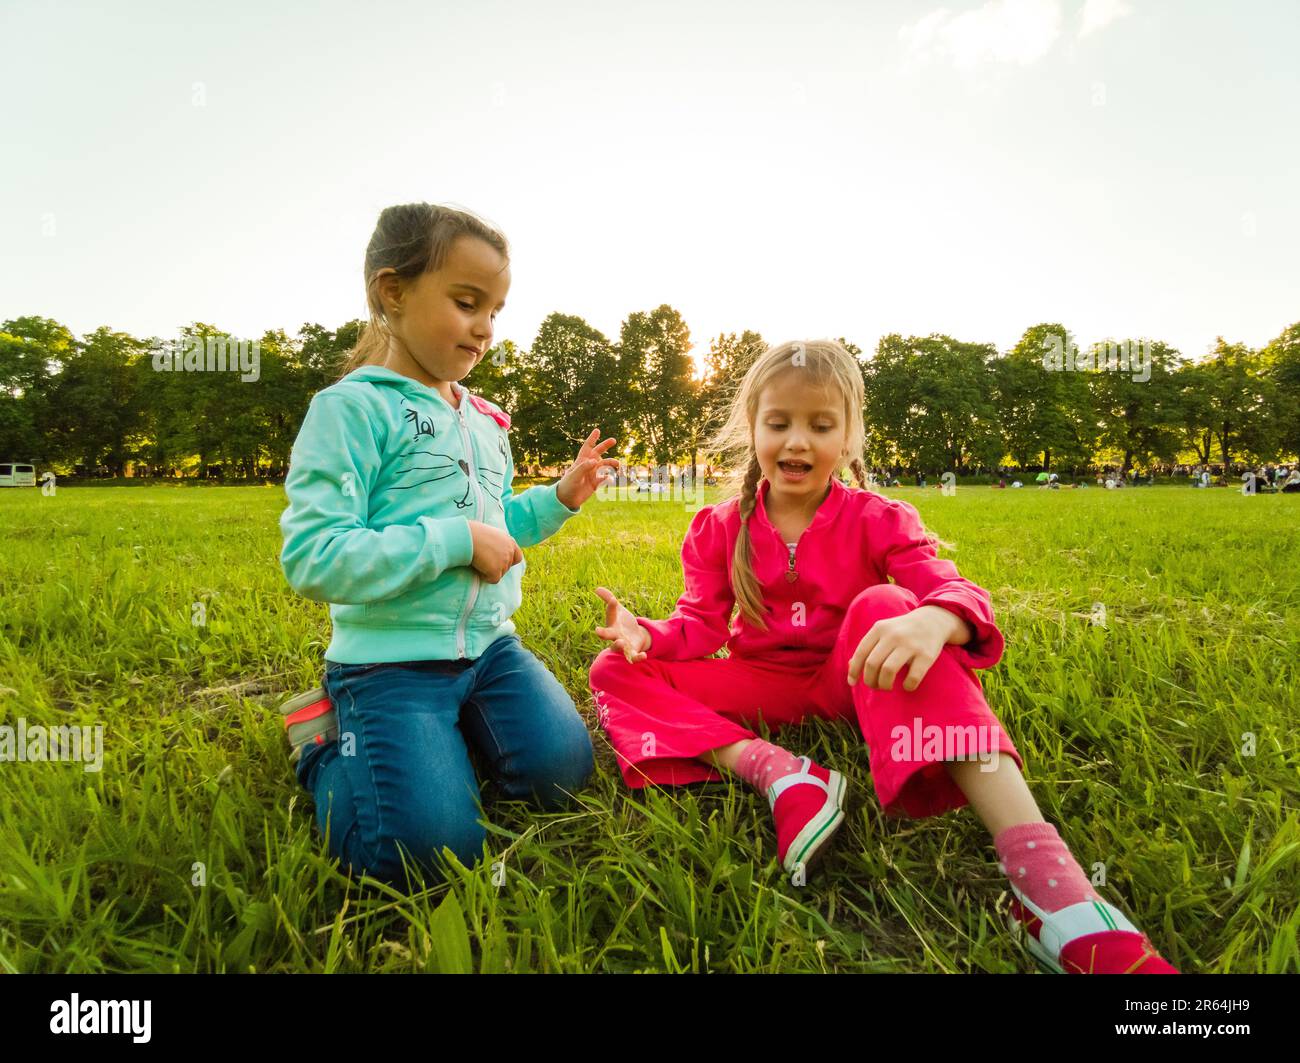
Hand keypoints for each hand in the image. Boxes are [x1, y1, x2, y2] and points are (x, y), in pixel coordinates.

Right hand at [467, 520, 522, 583]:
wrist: (466, 537)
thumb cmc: (472, 533)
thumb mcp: (490, 534)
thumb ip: (497, 543)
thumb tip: (493, 551)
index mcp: (509, 541)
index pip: (517, 556)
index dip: (509, 561)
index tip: (499, 562)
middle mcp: (509, 551)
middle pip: (507, 567)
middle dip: (496, 567)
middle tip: (483, 561)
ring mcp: (504, 561)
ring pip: (500, 573)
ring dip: (490, 571)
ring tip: (479, 562)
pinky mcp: (496, 570)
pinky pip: (493, 579)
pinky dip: (485, 577)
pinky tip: (478, 569)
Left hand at [555, 429, 619, 509]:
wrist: (567, 500)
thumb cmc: (567, 485)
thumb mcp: (574, 476)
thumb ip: (584, 467)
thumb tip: (595, 461)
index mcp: (581, 461)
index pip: (587, 447)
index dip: (592, 439)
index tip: (597, 430)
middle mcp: (588, 465)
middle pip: (598, 452)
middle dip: (605, 446)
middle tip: (614, 440)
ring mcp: (592, 474)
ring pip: (605, 465)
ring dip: (611, 463)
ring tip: (617, 465)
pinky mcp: (596, 483)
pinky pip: (605, 477)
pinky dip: (609, 477)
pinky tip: (610, 479)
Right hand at [594, 586, 651, 662]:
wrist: (635, 637)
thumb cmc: (623, 622)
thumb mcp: (618, 610)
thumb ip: (609, 599)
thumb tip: (597, 588)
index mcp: (612, 624)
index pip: (610, 616)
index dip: (611, 608)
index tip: (613, 600)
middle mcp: (615, 635)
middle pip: (607, 635)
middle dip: (603, 633)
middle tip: (598, 631)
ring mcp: (623, 645)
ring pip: (618, 648)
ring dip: (618, 646)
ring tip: (621, 642)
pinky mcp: (632, 652)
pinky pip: (633, 657)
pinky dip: (637, 657)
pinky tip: (644, 655)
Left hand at [847, 606, 961, 691]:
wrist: (933, 620)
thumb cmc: (902, 630)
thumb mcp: (883, 631)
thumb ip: (868, 646)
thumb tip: (850, 666)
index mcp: (879, 629)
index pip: (861, 652)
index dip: (853, 670)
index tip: (852, 683)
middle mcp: (893, 635)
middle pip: (872, 664)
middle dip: (870, 681)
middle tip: (875, 686)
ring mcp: (910, 645)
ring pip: (888, 671)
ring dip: (884, 685)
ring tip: (887, 687)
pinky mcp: (926, 655)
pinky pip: (913, 677)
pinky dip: (907, 686)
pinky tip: (907, 685)